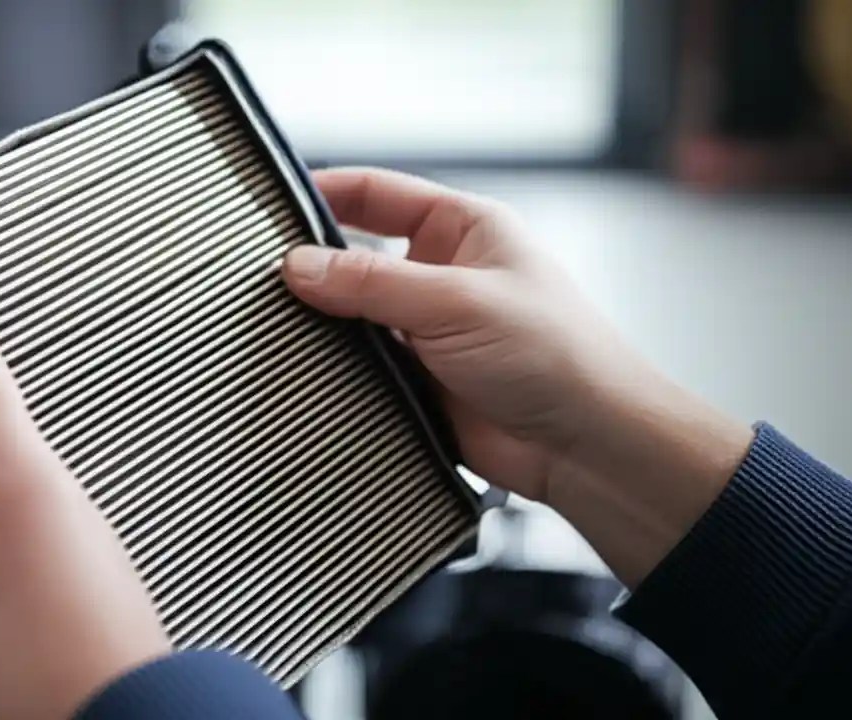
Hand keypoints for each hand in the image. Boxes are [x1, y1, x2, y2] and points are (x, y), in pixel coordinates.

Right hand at [283, 168, 753, 584]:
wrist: (586, 447)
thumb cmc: (556, 355)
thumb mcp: (456, 301)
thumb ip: (372, 282)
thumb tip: (299, 265)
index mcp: (463, 229)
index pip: (377, 194)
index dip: (324, 194)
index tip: (272, 211)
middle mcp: (442, 273)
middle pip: (356, 256)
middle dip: (315, 266)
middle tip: (264, 279)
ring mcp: (427, 329)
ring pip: (353, 316)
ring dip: (325, 325)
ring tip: (279, 328)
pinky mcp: (418, 381)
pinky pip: (361, 367)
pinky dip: (336, 370)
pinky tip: (308, 372)